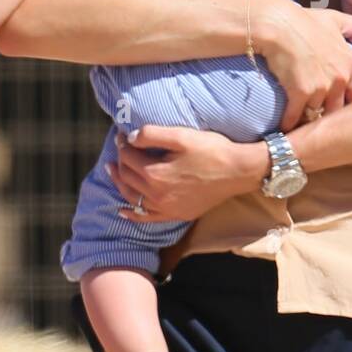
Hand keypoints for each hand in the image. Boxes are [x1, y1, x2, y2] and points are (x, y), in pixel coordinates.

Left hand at [108, 126, 268, 223]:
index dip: (123, 143)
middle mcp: (157, 195)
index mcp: (155, 174)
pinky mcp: (177, 214)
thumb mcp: (181, 135)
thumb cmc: (211, 150)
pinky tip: (124, 210)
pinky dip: (132, 214)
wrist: (238, 171)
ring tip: (113, 171)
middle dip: (120, 160)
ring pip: (132, 198)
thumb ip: (151, 135)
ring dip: (120, 184)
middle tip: (119, 147)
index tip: (123, 133)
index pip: (129, 157)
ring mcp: (166, 208)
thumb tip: (129, 138)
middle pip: (128, 177)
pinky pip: (147, 218)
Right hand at [252, 0, 351, 130]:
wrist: (278, 25)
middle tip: (319, 120)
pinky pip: (296, 116)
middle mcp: (341, 79)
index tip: (341, 110)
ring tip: (301, 125)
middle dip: (329, 115)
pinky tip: (285, 127)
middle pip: (339, 109)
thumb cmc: (304, 21)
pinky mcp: (301, 93)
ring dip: (309, 119)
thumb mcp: (335, 20)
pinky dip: (289, 123)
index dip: (350, 105)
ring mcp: (321, 88)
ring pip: (317, 114)